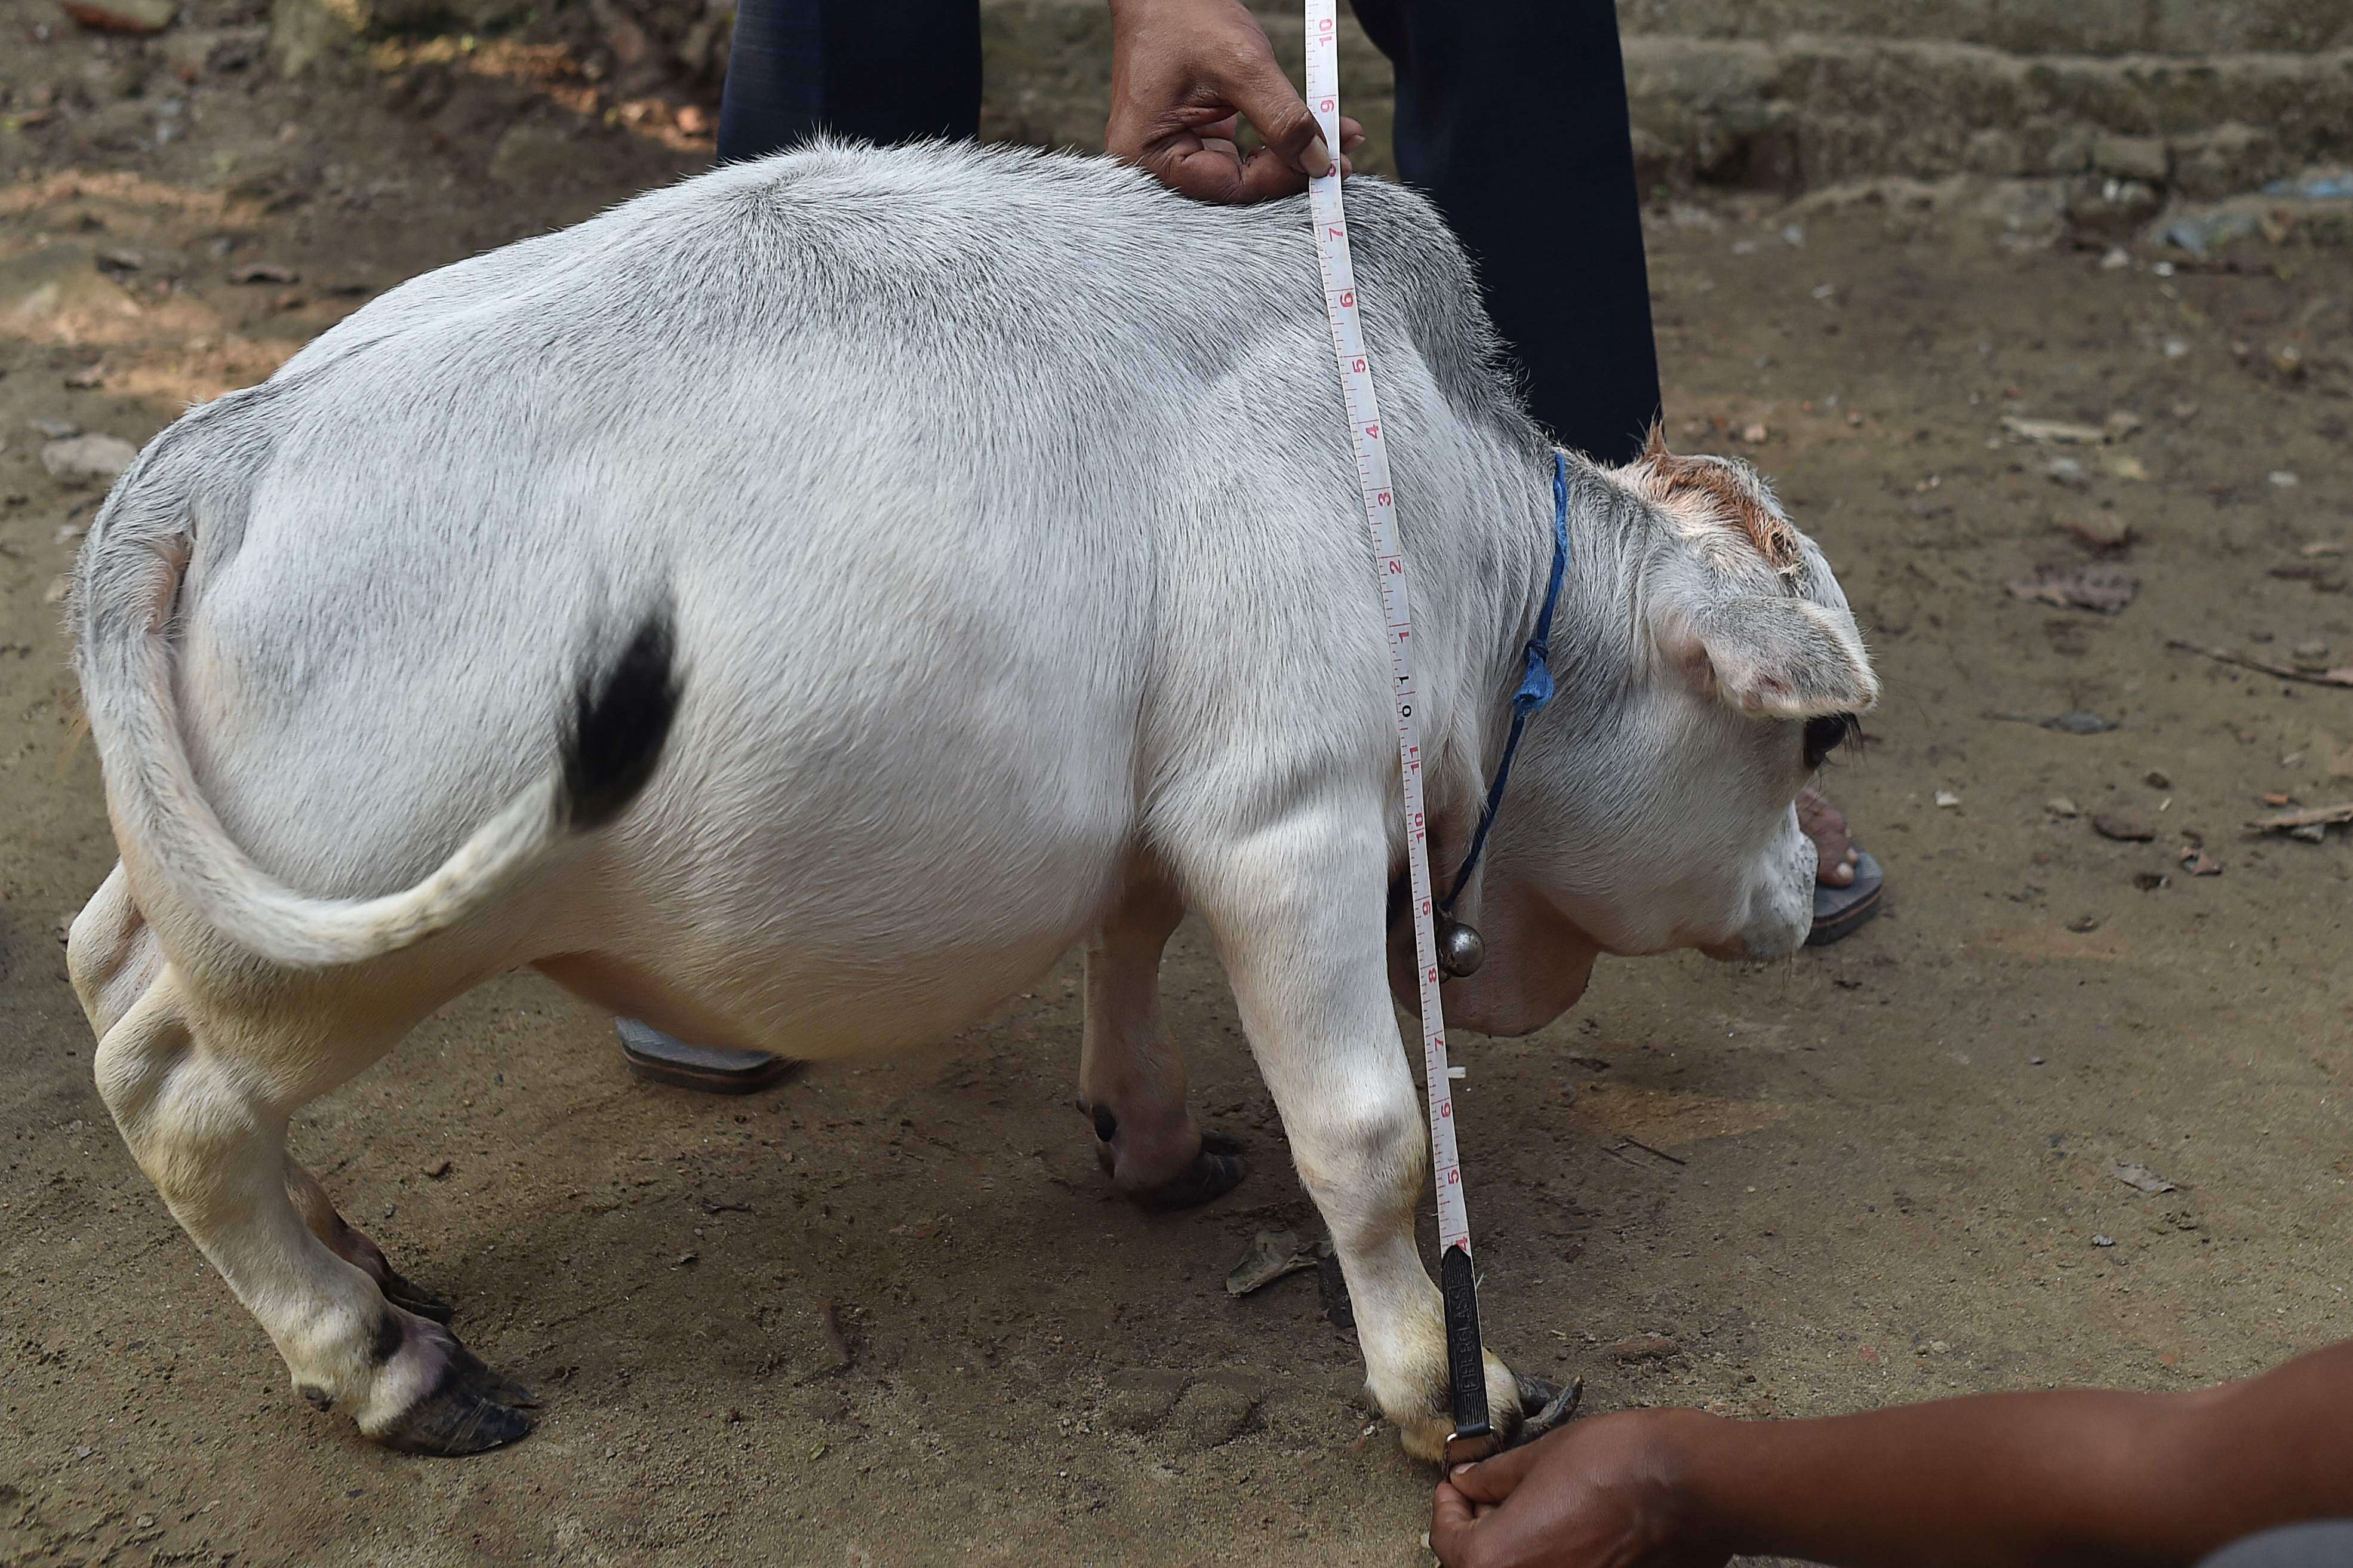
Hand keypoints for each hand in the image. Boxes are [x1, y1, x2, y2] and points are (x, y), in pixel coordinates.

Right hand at [1106, 0, 1364, 202]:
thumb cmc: (1184, 15)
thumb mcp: (1240, 64)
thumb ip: (1281, 117)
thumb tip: (1319, 162)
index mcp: (1148, 152)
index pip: (1228, 185)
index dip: (1282, 177)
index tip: (1329, 164)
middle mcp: (1155, 161)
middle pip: (1236, 185)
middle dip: (1291, 169)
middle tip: (1340, 157)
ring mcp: (1175, 147)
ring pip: (1243, 170)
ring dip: (1288, 156)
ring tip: (1333, 137)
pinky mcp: (1194, 132)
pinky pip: (1239, 151)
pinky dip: (1273, 140)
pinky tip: (1307, 131)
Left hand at [1429, 1411, 1729, 1567]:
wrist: (1688, 1485)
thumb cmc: (1619, 1464)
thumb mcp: (1540, 1457)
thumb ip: (1495, 1477)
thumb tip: (1470, 1481)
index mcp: (1500, 1559)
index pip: (1448, 1543)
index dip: (1448, 1507)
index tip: (1457, 1486)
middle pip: (1480, 1565)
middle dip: (1479, 1529)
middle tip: (1490, 1494)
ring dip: (1514, 1546)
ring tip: (1531, 1508)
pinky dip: (1549, 1557)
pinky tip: (1563, 1527)